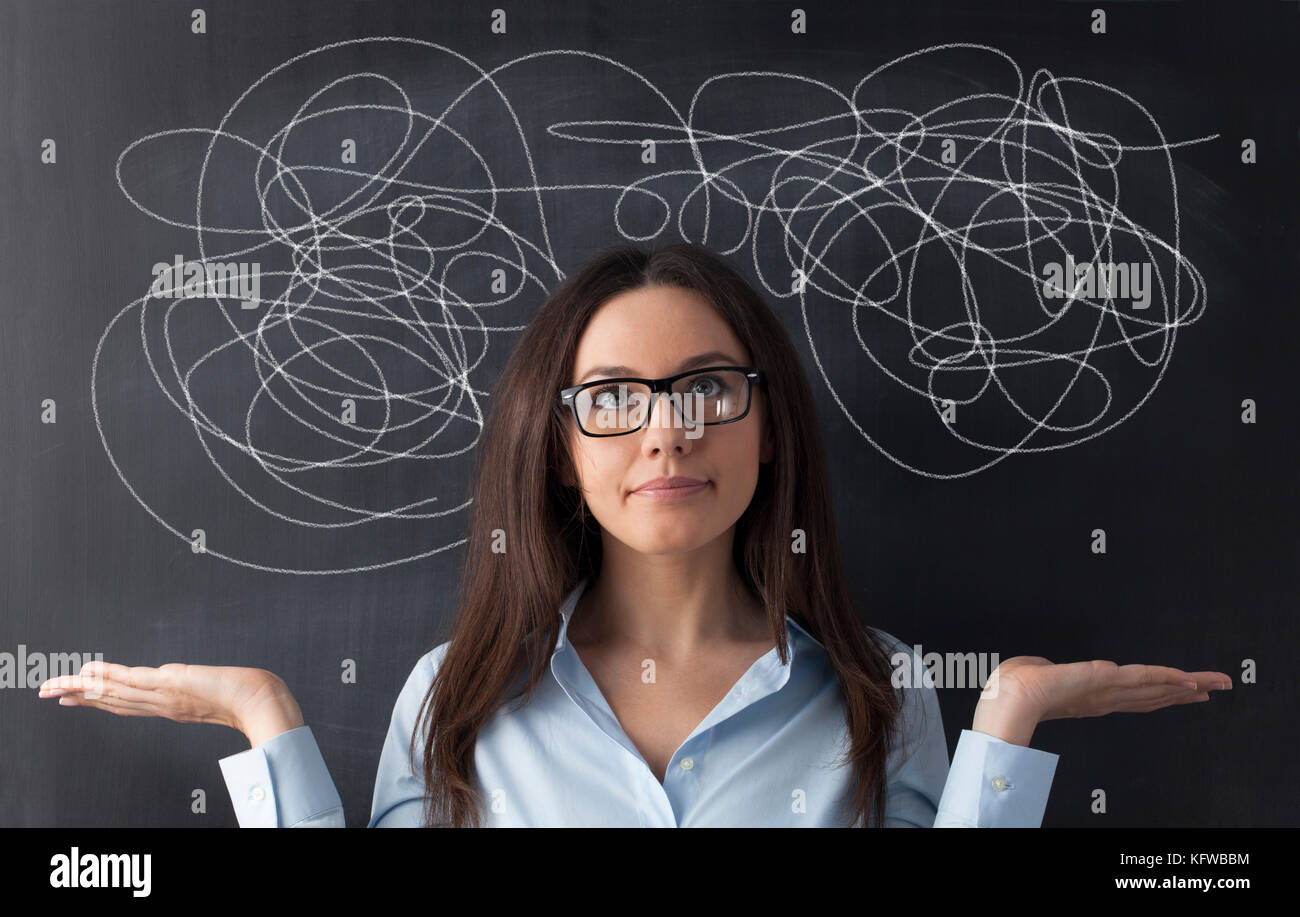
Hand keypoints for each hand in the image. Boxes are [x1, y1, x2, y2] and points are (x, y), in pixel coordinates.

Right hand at [37, 661, 303, 747]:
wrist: (262, 702)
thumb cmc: (247, 696)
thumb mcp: (212, 691)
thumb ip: (192, 686)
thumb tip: (176, 675)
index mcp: (169, 707)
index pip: (125, 704)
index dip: (96, 701)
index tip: (73, 697)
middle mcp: (161, 704)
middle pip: (111, 701)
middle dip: (78, 697)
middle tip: (47, 692)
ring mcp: (164, 695)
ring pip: (115, 692)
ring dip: (82, 688)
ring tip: (54, 686)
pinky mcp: (171, 684)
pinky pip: (133, 680)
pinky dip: (109, 676)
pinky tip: (89, 671)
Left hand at [972, 657, 1231, 745]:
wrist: (1011, 697)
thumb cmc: (1014, 687)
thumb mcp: (1036, 674)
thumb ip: (1048, 671)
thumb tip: (1045, 666)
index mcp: (1090, 697)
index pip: (1133, 696)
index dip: (1161, 694)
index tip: (1184, 691)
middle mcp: (1104, 698)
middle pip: (1153, 694)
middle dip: (1185, 691)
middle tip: (1216, 687)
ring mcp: (1107, 692)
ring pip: (1155, 687)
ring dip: (1186, 684)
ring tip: (1214, 684)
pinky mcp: (1106, 681)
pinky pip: (1143, 678)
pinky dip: (1167, 678)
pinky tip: (1187, 679)